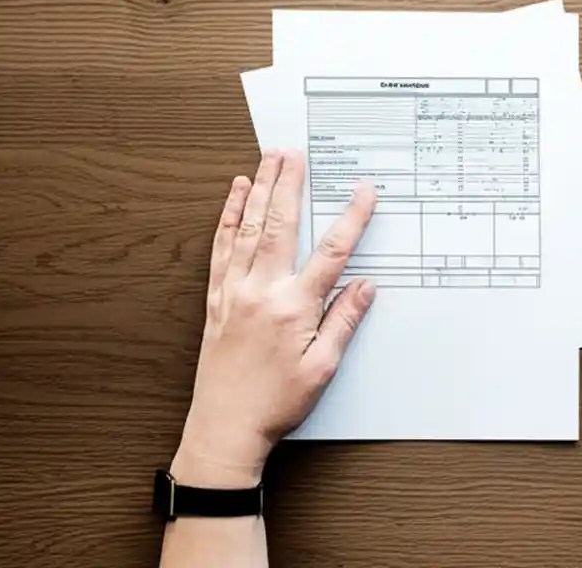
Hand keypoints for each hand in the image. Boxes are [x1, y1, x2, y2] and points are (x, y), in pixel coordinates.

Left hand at [173, 150, 377, 485]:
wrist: (225, 427)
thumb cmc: (276, 403)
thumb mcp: (323, 367)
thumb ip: (343, 321)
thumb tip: (364, 286)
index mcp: (294, 308)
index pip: (331, 252)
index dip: (352, 218)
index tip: (364, 193)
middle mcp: (261, 292)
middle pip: (279, 225)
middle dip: (288, 185)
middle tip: (295, 153)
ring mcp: (234, 292)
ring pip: (247, 228)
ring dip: (258, 190)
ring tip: (267, 160)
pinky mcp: (216, 299)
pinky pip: (221, 248)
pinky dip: (227, 217)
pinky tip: (234, 196)